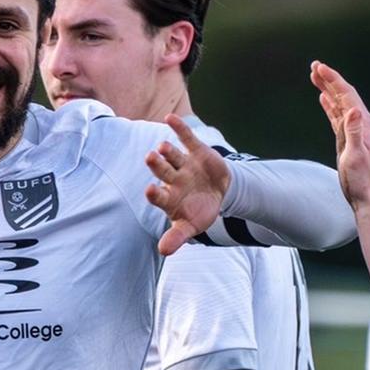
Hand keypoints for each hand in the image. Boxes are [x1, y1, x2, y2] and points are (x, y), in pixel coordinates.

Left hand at [144, 115, 232, 254]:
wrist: (220, 194)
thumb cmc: (200, 211)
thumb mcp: (191, 226)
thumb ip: (177, 237)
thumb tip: (163, 252)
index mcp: (168, 197)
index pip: (158, 195)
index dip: (155, 193)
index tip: (150, 190)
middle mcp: (173, 179)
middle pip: (163, 171)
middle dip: (157, 165)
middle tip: (150, 158)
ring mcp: (183, 164)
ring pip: (173, 155)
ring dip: (168, 150)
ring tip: (163, 146)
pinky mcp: (196, 151)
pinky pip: (186, 138)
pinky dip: (179, 128)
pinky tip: (170, 118)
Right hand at [311, 61, 369, 210]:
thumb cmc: (364, 181)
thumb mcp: (357, 156)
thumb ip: (354, 133)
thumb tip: (352, 110)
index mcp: (364, 123)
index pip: (346, 94)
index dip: (332, 79)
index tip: (318, 67)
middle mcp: (361, 123)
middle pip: (343, 95)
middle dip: (329, 80)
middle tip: (313, 66)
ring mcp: (355, 131)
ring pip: (340, 104)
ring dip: (328, 90)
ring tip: (315, 77)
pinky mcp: (349, 140)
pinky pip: (338, 117)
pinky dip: (330, 106)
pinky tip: (324, 100)